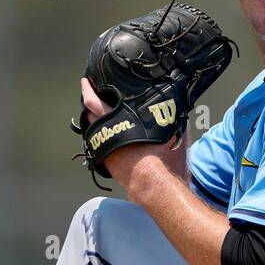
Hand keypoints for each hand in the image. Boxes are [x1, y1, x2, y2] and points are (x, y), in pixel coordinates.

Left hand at [80, 77, 187, 194]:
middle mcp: (105, 132)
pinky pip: (97, 140)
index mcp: (117, 120)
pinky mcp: (104, 160)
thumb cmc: (160, 157)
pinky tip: (106, 130)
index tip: (85, 81)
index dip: (88, 89)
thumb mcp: (169, 131)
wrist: (151, 183)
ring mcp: (103, 147)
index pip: (93, 101)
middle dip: (88, 100)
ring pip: (91, 127)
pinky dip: (100, 132)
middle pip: (89, 112)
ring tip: (98, 109)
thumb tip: (179, 103)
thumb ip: (171, 115)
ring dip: (93, 117)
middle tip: (89, 90)